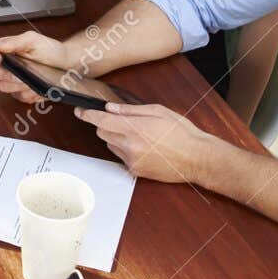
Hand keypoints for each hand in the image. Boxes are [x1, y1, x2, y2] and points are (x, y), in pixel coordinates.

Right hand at [0, 31, 81, 104]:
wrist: (67, 64)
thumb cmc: (50, 50)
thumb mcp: (33, 40)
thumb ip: (13, 42)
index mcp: (4, 50)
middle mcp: (5, 66)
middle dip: (5, 73)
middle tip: (19, 71)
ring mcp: (12, 81)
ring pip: (4, 87)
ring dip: (18, 83)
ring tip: (32, 77)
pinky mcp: (22, 94)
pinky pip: (19, 97)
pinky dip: (30, 92)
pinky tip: (38, 86)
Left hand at [74, 101, 223, 183]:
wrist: (197, 158)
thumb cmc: (182, 133)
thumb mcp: (158, 111)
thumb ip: (131, 110)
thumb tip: (111, 108)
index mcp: (134, 127)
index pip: (101, 120)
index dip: (87, 115)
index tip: (80, 111)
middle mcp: (130, 145)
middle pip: (102, 133)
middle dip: (106, 125)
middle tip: (123, 121)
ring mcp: (131, 160)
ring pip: (111, 145)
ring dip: (117, 138)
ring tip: (140, 135)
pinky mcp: (135, 171)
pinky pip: (121, 157)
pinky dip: (126, 150)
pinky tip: (145, 147)